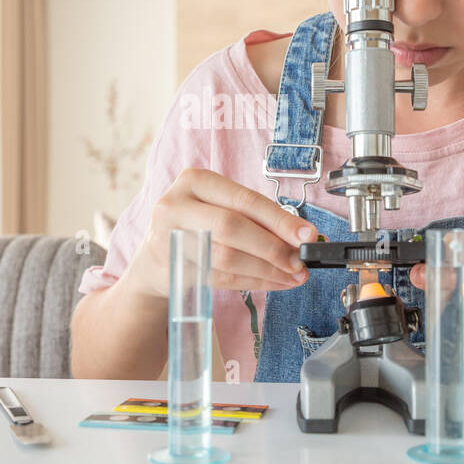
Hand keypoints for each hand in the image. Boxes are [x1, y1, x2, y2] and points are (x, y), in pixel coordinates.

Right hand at [121, 167, 327, 299]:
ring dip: (267, 270)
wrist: (156, 257)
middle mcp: (176, 205)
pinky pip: (222, 278)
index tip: (307, 235)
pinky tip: (274, 282)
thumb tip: (301, 237)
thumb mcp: (221, 208)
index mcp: (195, 181)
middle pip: (233, 227)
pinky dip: (254, 282)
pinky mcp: (172, 268)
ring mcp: (169, 238)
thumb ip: (256, 218)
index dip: (279, 219)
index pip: (244, 200)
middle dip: (273, 247)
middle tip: (300, 261)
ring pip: (228, 257)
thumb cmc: (198, 226)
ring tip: (293, 275)